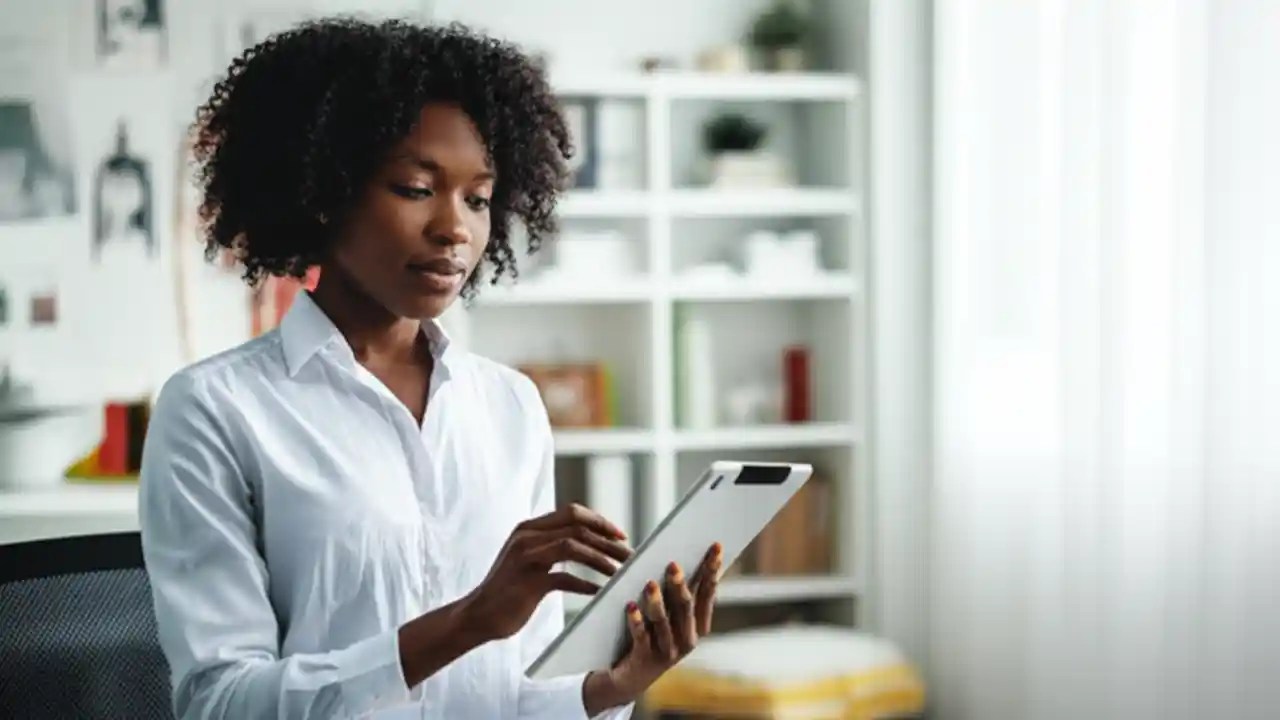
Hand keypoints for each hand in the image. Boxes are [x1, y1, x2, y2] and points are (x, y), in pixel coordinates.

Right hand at [460, 503, 632, 642]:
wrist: (476, 615)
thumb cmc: (508, 590)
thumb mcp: (528, 559)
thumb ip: (551, 548)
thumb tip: (591, 546)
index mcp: (528, 528)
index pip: (572, 512)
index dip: (599, 521)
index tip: (620, 535)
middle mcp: (526, 537)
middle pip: (577, 527)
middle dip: (608, 540)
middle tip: (629, 555)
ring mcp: (525, 558)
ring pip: (573, 546)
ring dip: (601, 559)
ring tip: (619, 572)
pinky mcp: (527, 583)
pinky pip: (564, 578)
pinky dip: (585, 584)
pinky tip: (598, 592)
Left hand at [584, 542, 723, 711]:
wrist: (630, 677)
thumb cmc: (651, 635)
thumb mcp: (668, 615)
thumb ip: (675, 592)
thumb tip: (676, 557)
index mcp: (699, 624)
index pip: (707, 592)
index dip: (712, 569)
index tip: (715, 546)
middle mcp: (688, 639)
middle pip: (686, 607)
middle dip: (680, 585)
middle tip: (672, 564)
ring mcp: (669, 652)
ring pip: (664, 623)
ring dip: (657, 603)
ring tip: (650, 584)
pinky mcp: (646, 660)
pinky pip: (642, 638)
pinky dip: (636, 621)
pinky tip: (630, 607)